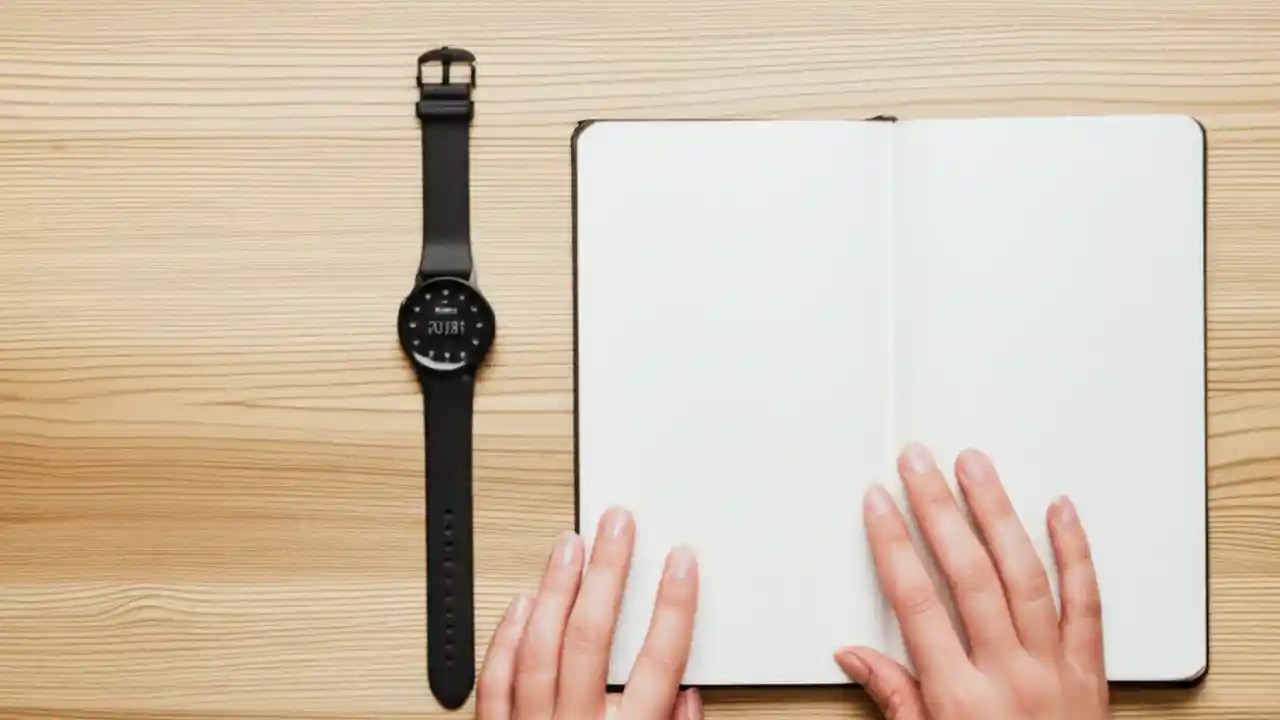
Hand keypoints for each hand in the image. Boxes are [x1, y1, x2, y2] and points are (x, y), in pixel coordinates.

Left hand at [477, 508, 702, 719]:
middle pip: (591, 637)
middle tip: (617, 527)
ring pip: (539, 647)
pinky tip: (523, 602)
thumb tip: (688, 697)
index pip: (659, 662)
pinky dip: (508, 637)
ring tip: (569, 545)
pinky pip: (496, 680)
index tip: (680, 562)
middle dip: (608, 571)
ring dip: (556, 588)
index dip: (674, 606)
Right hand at [836, 443, 1109, 719]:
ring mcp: (1055, 668)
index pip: (916, 601)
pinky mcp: (1092, 670)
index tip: (879, 503)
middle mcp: (1010, 676)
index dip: (893, 543)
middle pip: (968, 574)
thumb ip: (895, 698)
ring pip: (1024, 574)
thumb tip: (854, 655)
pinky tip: (1058, 509)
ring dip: (997, 513)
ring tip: (976, 468)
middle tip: (919, 464)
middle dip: (938, 509)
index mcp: (960, 698)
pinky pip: (1087, 601)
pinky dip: (1075, 551)